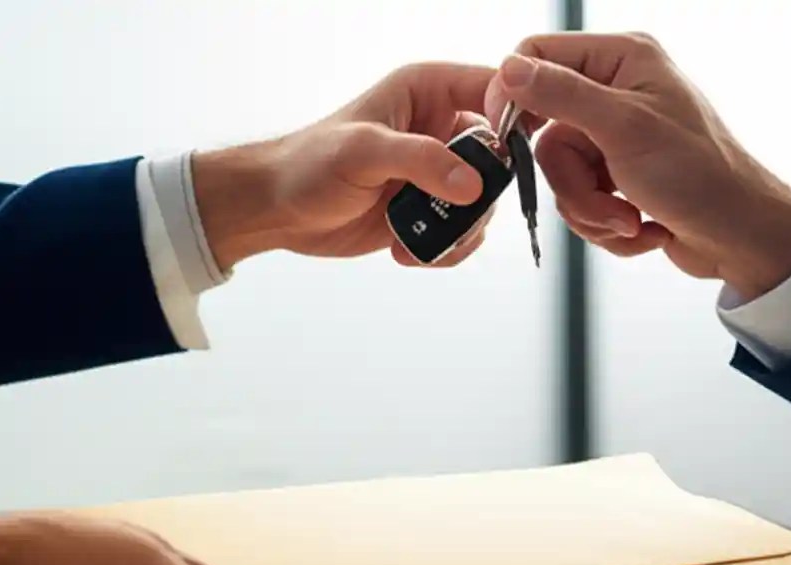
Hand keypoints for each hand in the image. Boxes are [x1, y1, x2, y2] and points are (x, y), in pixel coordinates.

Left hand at [193, 63, 497, 270]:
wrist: (278, 210)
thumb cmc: (308, 164)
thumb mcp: (362, 152)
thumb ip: (420, 160)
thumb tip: (472, 185)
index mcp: (429, 90)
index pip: (495, 88)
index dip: (512, 117)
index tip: (501, 160)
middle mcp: (441, 125)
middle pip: (500, 155)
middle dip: (483, 192)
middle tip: (455, 214)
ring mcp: (438, 169)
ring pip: (485, 200)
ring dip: (461, 228)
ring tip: (419, 239)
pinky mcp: (430, 207)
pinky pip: (463, 230)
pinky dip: (446, 247)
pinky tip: (407, 251)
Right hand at [485, 33, 790, 300]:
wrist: (742, 238)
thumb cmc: (702, 177)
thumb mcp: (624, 129)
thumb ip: (562, 94)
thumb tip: (508, 69)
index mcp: (623, 58)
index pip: (537, 55)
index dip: (515, 96)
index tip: (511, 140)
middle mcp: (617, 91)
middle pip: (546, 133)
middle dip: (575, 182)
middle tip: (609, 198)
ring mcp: (616, 136)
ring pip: (562, 176)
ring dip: (594, 210)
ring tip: (632, 219)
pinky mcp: (618, 176)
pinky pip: (581, 201)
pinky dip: (607, 224)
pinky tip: (643, 226)